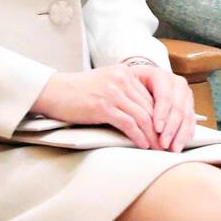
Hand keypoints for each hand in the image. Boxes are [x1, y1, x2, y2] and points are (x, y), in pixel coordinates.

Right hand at [30, 64, 159, 147]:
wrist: (53, 91)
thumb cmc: (78, 92)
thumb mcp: (105, 84)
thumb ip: (124, 93)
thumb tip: (143, 113)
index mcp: (124, 72)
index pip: (150, 96)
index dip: (160, 116)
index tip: (166, 131)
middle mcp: (121, 79)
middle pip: (149, 107)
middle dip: (160, 127)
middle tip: (166, 143)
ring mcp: (112, 92)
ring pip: (141, 116)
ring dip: (152, 135)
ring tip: (158, 148)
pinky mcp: (103, 107)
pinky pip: (128, 123)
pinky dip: (138, 136)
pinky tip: (143, 145)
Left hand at [125, 64, 196, 151]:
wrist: (140, 81)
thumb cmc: (130, 85)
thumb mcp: (128, 85)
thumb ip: (131, 97)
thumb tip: (131, 118)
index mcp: (161, 75)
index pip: (164, 96)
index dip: (162, 114)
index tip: (157, 129)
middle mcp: (176, 83)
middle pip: (178, 107)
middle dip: (171, 128)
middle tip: (164, 143)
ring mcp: (185, 94)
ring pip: (187, 115)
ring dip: (180, 134)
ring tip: (173, 148)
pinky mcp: (189, 106)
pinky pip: (191, 121)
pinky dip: (186, 134)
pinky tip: (180, 144)